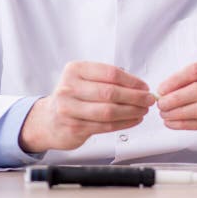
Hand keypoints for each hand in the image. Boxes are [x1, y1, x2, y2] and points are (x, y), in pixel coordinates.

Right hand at [19, 61, 154, 152]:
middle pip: (110, 92)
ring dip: (132, 111)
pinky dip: (124, 123)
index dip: (131, 80)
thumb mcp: (83, 80)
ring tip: (143, 110)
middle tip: (148, 99)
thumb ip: (106, 79)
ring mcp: (70, 109)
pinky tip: (133, 119)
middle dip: (135, 96)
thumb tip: (138, 85)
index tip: (143, 86)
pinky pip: (106, 125)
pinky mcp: (75, 127)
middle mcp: (69, 88)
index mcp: (74, 70)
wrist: (48, 121)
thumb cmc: (71, 98)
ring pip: (109, 110)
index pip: (109, 73)